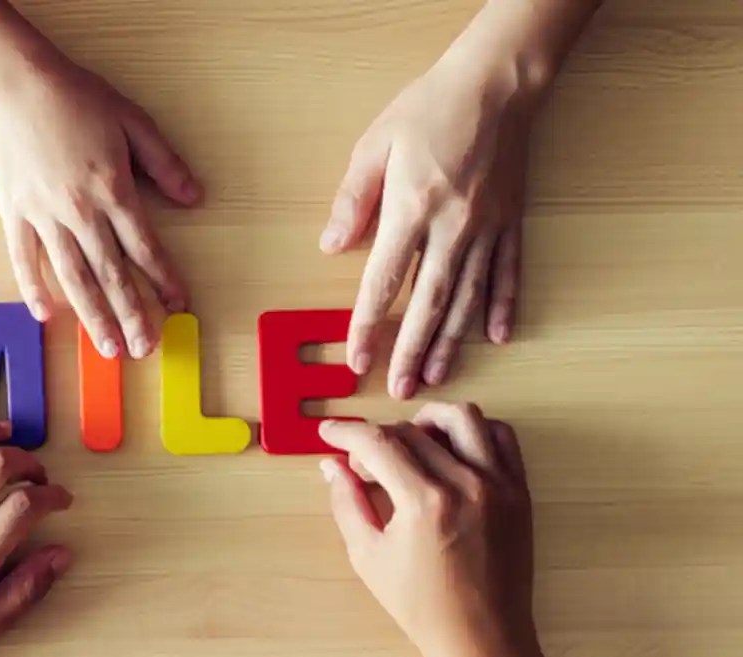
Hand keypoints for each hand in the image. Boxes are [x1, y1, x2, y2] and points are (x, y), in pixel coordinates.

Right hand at [0, 59, 200, 359]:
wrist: (15, 83)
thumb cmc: (75, 97)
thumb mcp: (132, 122)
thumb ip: (164, 163)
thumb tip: (195, 196)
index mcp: (113, 190)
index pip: (145, 247)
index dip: (164, 280)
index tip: (178, 305)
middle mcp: (80, 211)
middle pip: (111, 274)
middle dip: (131, 315)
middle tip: (145, 349)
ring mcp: (44, 216)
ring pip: (72, 277)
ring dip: (92, 316)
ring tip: (107, 348)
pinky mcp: (13, 213)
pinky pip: (25, 260)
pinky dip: (34, 289)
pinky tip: (47, 315)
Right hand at [317, 403, 536, 656]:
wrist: (483, 636)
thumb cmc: (422, 605)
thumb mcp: (368, 556)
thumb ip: (347, 503)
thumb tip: (331, 465)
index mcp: (425, 503)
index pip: (378, 443)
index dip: (347, 432)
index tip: (330, 432)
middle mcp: (466, 484)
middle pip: (412, 430)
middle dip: (377, 438)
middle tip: (365, 465)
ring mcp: (499, 485)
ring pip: (462, 417)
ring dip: (429, 419)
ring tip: (411, 440)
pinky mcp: (520, 492)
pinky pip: (501, 437)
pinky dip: (474, 430)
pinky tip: (452, 448)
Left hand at [320, 61, 532, 397]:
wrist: (497, 82)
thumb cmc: (430, 108)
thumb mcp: (374, 146)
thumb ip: (351, 201)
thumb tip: (331, 246)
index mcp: (412, 209)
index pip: (383, 281)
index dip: (368, 325)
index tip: (357, 358)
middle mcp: (453, 226)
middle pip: (429, 303)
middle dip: (410, 351)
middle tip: (399, 389)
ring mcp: (487, 227)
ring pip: (468, 297)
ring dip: (451, 342)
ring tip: (436, 376)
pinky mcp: (511, 221)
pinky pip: (508, 273)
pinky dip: (502, 307)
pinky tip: (495, 336)